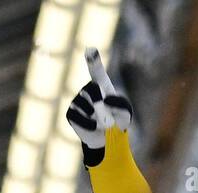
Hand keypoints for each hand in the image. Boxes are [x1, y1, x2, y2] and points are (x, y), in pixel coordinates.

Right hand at [65, 48, 133, 166]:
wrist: (105, 138)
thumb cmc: (117, 120)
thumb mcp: (126, 114)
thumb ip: (121, 105)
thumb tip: (105, 101)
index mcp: (101, 84)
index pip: (96, 70)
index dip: (93, 59)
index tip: (90, 49)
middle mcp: (87, 89)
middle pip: (91, 88)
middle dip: (99, 101)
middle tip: (106, 113)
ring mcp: (77, 101)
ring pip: (85, 105)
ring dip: (97, 116)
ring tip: (102, 122)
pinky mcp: (71, 113)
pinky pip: (78, 118)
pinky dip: (89, 125)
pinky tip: (95, 127)